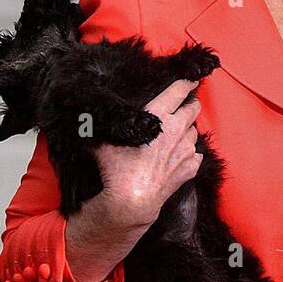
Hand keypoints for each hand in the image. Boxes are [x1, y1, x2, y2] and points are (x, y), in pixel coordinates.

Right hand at [92, 78, 204, 229]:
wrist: (132, 201)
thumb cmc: (117, 170)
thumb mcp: (103, 144)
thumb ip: (102, 128)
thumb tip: (87, 118)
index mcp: (158, 117)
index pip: (178, 92)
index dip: (186, 84)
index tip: (190, 80)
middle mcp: (177, 130)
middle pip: (193, 108)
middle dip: (190, 105)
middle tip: (183, 106)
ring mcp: (186, 149)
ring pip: (194, 131)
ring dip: (187, 131)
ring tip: (173, 136)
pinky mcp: (191, 166)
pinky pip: (195, 153)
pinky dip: (188, 153)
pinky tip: (176, 156)